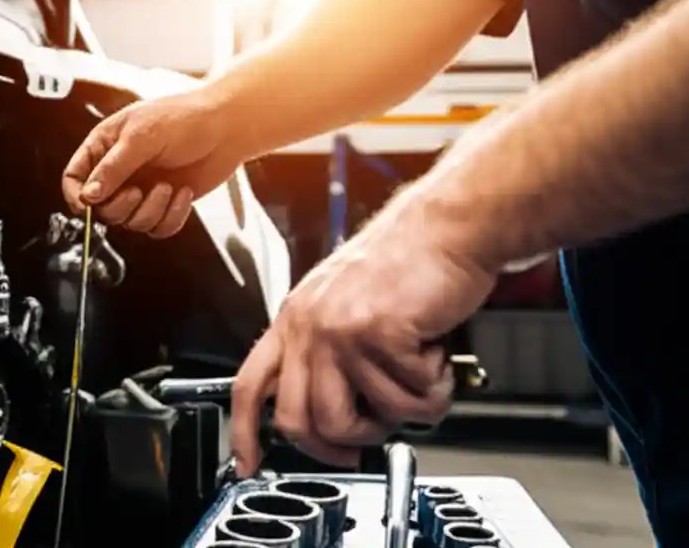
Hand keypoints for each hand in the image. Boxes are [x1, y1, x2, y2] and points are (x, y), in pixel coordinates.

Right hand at [61, 88, 246, 236]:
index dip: (75, 195)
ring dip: (151, 211)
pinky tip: (183, 194)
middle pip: (101, 208)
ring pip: (130, 222)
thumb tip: (88, 195)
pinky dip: (171, 217)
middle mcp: (120, 171)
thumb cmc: (184, 118)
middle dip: (121, 206)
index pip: (74, 177)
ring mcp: (142, 189)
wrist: (227, 128)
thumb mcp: (142, 137)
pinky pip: (157, 228)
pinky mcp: (165, 204)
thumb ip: (113, 168)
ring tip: (168, 187)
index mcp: (105, 146)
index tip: (86, 206)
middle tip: (138, 191)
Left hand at [229, 192, 496, 472]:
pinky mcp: (381, 334)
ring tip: (419, 379)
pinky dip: (434, 387)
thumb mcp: (341, 303)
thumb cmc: (405, 262)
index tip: (249, 463)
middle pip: (301, 421)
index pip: (250, 385)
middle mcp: (309, 325)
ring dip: (401, 413)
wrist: (445, 226)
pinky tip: (435, 354)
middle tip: (370, 439)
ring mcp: (341, 330)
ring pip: (360, 419)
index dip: (244, 431)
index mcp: (294, 319)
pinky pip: (410, 397)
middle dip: (340, 445)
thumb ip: (324, 352)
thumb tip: (330, 414)